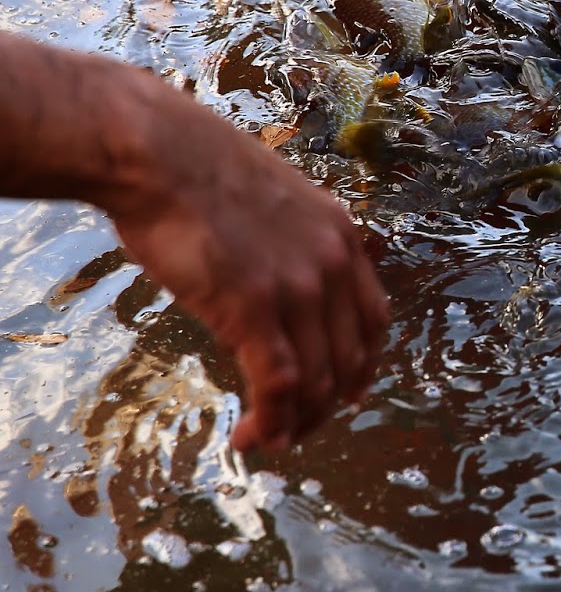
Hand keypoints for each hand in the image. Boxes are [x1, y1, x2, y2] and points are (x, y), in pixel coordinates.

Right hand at [101, 83, 390, 451]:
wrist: (156, 150)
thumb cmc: (194, 171)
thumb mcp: (270, 201)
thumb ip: (286, 243)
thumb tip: (269, 279)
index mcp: (341, 235)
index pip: (373, 319)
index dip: (361, 365)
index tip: (345, 393)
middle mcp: (334, 263)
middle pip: (350, 359)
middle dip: (326, 405)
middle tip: (295, 429)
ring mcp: (299, 286)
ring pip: (317, 381)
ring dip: (295, 423)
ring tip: (269, 441)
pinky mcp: (256, 307)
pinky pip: (278, 384)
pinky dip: (270, 421)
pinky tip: (251, 435)